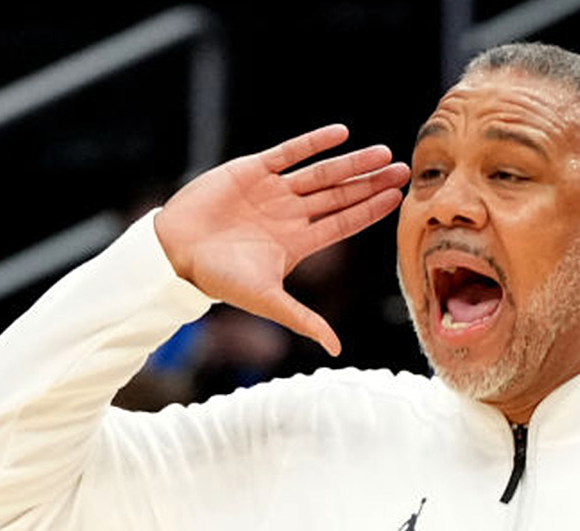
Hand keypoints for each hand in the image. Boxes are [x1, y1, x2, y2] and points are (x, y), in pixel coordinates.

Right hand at [154, 124, 409, 355]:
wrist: (175, 251)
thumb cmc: (218, 279)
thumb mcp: (266, 300)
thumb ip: (302, 319)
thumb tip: (335, 349)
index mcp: (297, 242)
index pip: (344, 223)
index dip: (370, 211)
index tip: (398, 198)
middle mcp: (290, 214)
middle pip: (340, 195)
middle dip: (371, 183)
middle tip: (404, 170)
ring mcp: (273, 191)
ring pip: (321, 173)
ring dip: (352, 163)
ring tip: (382, 152)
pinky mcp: (252, 170)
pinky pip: (289, 153)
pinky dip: (314, 143)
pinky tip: (341, 134)